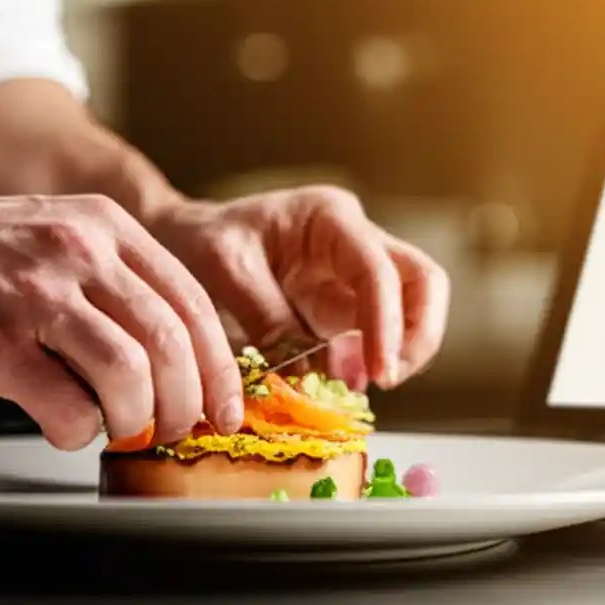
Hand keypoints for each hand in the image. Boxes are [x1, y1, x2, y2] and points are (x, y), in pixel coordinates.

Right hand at [0, 187, 243, 448]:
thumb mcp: (57, 240)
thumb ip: (116, 287)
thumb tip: (176, 366)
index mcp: (106, 227)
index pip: (193, 303)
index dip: (220, 367)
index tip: (225, 408)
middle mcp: (80, 252)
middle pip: (173, 342)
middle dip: (187, 404)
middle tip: (176, 431)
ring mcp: (37, 293)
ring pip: (131, 373)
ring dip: (137, 419)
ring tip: (119, 430)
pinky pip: (67, 406)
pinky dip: (78, 433)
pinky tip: (64, 427)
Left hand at [151, 186, 449, 390]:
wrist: (181, 242)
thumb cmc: (199, 242)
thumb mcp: (224, 270)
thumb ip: (269, 318)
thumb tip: (314, 371)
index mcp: (329, 219)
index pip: (379, 270)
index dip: (387, 323)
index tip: (378, 372)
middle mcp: (356, 241)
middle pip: (424, 282)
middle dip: (417, 335)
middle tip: (386, 379)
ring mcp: (356, 276)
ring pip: (413, 310)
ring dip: (401, 352)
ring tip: (358, 385)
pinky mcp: (346, 309)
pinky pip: (380, 336)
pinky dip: (372, 363)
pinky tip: (343, 383)